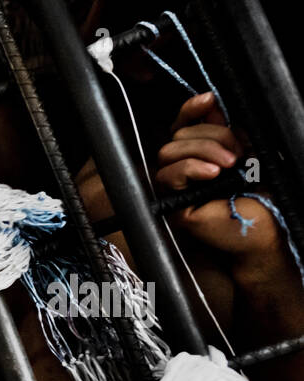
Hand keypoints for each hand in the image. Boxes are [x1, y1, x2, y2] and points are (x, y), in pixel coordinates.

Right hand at [157, 92, 279, 261]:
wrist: (267, 226)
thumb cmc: (263, 193)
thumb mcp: (249, 148)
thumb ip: (228, 128)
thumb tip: (211, 102)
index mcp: (202, 152)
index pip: (183, 123)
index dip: (191, 108)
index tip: (210, 99)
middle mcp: (185, 166)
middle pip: (178, 134)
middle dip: (212, 136)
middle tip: (237, 155)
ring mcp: (176, 186)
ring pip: (169, 151)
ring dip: (203, 151)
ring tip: (229, 167)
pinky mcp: (172, 204)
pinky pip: (169, 174)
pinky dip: (191, 168)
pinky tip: (212, 175)